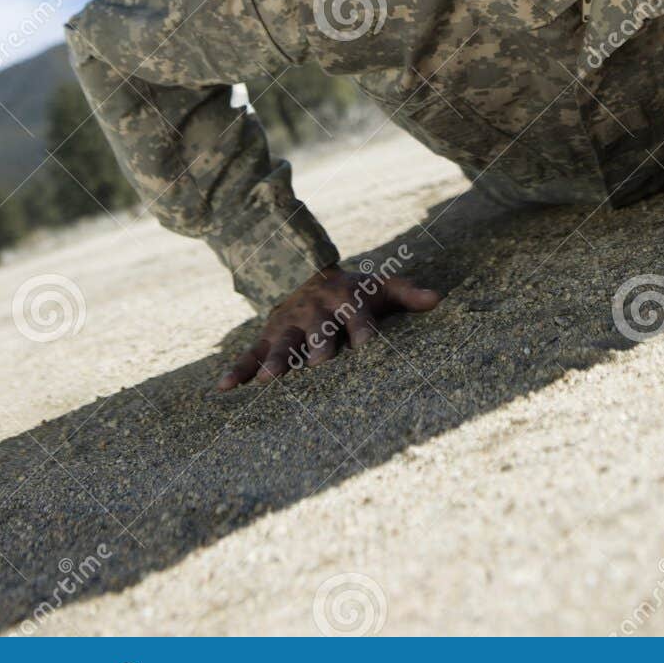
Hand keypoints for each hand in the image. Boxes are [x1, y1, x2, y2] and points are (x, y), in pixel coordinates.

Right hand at [217, 264, 440, 388]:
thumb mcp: (380, 285)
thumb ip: (408, 293)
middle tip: (319, 365)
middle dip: (318, 348)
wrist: (307, 273)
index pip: (359, 319)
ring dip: (277, 361)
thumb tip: (439, 300)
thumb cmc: (354, 290)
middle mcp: (316, 314)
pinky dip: (237, 370)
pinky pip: (249, 353)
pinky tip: (224, 390)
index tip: (368, 349)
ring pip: (282, 344)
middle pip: (318, 333)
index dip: (364, 332)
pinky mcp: (267, 337)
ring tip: (269, 380)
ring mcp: (289, 325)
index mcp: (346, 302)